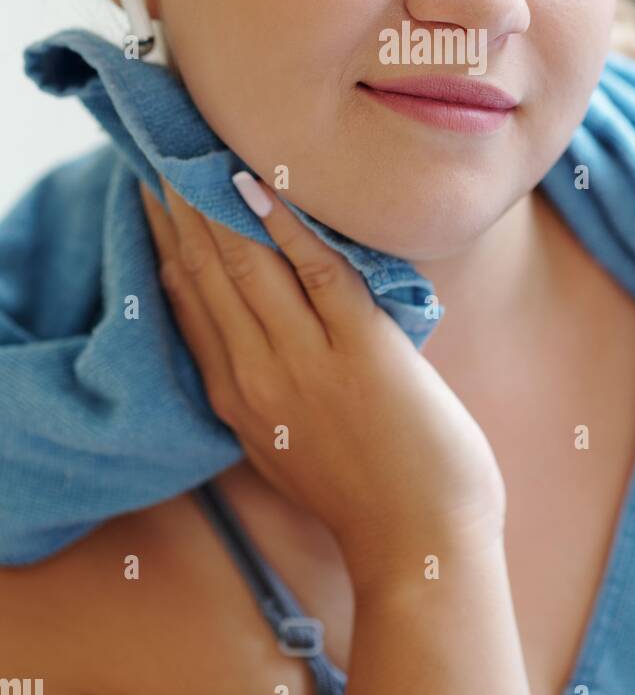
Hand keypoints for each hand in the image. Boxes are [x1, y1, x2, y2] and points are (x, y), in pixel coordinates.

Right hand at [139, 174, 505, 586]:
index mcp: (236, 397)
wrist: (418, 542)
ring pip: (248, 264)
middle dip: (185, 209)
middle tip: (171, 153)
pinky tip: (261, 189)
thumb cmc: (361, 488)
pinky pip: (316, 273)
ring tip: (204, 153)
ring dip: (221, 204)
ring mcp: (306, 362)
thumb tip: (245, 322)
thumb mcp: (282, 440)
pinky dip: (287, 227)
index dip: (168, 242)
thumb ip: (258, 382)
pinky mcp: (360, 350)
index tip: (155, 194)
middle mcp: (257, 376)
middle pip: (207, 272)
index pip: (187, 302)